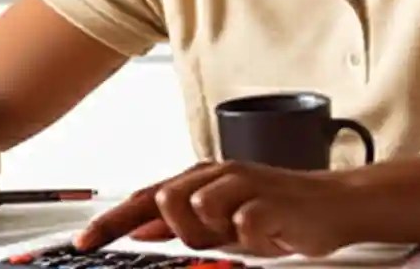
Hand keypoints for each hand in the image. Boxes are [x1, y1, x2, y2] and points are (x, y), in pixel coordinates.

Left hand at [74, 161, 356, 257]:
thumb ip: (181, 224)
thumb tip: (138, 229)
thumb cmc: (278, 211)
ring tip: (240, 235)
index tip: (82, 243)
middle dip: (177, 229)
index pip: (145, 198)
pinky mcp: (270, 203)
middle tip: (210, 237)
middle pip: (164, 199)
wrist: (337, 205)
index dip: (111, 221)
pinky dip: (247, 235)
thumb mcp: (223, 220)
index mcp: (202, 178)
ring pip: (196, 208)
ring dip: (212, 231)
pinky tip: (264, 235)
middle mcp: (218, 175)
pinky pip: (241, 223)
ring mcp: (245, 186)